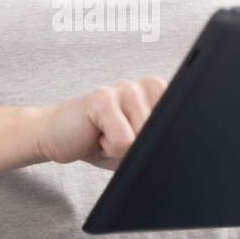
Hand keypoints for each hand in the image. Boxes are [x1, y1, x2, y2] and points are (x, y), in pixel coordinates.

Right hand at [34, 76, 167, 170]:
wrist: (56, 136)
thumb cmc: (99, 142)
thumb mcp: (137, 148)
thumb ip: (158, 144)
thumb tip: (173, 152)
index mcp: (159, 94)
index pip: (183, 124)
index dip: (164, 142)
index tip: (145, 142)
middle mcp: (145, 86)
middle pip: (162, 135)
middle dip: (141, 148)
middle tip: (119, 139)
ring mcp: (124, 88)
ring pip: (143, 139)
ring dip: (122, 149)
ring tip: (107, 136)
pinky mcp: (102, 99)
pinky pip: (123, 141)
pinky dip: (108, 149)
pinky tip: (96, 135)